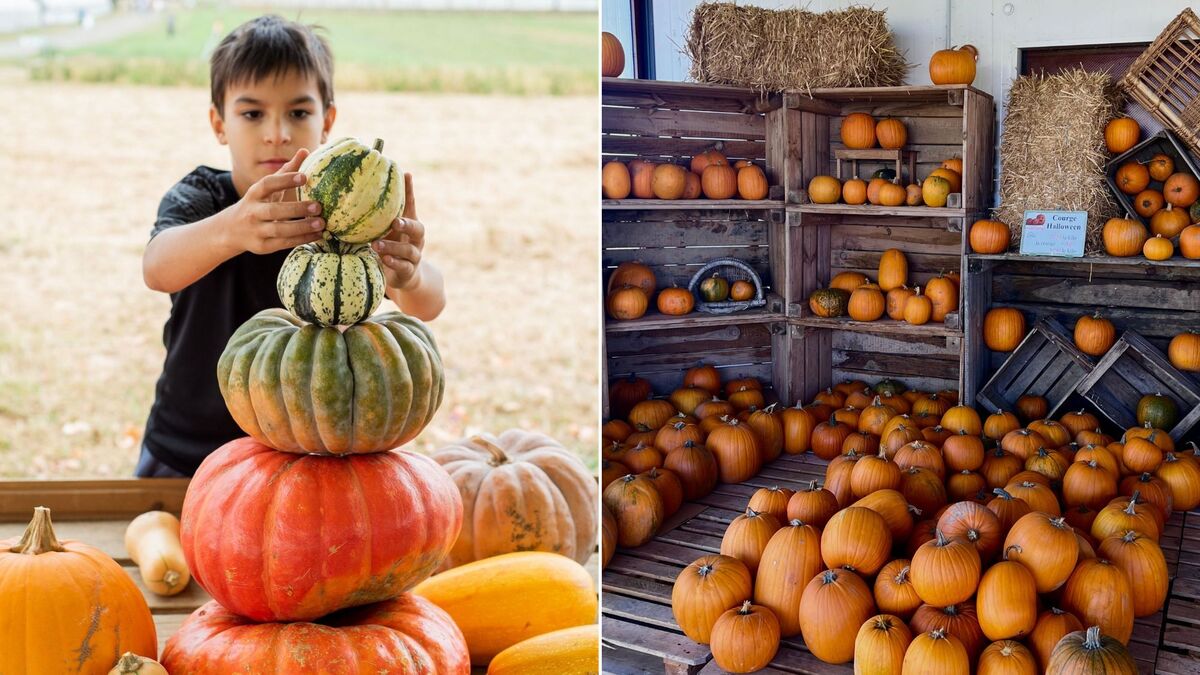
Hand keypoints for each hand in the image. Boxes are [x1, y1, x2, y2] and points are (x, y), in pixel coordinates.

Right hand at [225, 149, 324, 254]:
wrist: (231, 230)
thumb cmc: (257, 204)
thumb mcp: (266, 188)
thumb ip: (285, 171)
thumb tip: (305, 151)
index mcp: (254, 194)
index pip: (267, 184)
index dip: (285, 180)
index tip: (304, 177)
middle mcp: (253, 212)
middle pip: (273, 210)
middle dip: (296, 209)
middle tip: (318, 206)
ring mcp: (256, 230)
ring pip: (279, 229)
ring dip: (302, 227)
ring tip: (321, 223)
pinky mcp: (262, 246)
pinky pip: (283, 243)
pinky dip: (302, 239)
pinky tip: (318, 235)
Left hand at [373, 173, 423, 289]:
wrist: (403, 276)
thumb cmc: (389, 247)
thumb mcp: (382, 231)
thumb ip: (373, 217)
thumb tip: (350, 194)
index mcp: (409, 225)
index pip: (411, 205)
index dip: (410, 190)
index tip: (406, 174)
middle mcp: (415, 239)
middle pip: (418, 228)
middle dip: (407, 224)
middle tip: (394, 222)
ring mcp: (414, 256)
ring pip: (409, 250)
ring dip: (393, 247)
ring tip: (376, 245)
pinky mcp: (409, 271)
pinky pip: (404, 266)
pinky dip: (394, 262)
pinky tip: (384, 258)